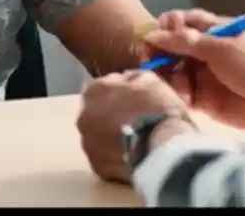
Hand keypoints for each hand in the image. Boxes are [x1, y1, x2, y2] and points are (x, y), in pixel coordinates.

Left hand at [76, 70, 192, 183]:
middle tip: (135, 120)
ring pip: (99, 138)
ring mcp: (88, 144)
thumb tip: (127, 80)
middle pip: (97, 113)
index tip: (134, 99)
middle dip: (112, 115)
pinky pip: (107, 159)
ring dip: (112, 137)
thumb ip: (132, 78)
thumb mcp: (150, 80)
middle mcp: (83, 117)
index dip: (120, 93)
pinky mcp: (97, 167)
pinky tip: (134, 156)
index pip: (103, 87)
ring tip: (136, 140)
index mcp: (94, 91)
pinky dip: (117, 157)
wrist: (161, 149)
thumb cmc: (156, 109)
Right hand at [144, 8, 244, 130]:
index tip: (153, 36)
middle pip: (172, 48)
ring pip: (173, 72)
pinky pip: (181, 93)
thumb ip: (185, 42)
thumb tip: (154, 34)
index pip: (182, 23)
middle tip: (150, 61)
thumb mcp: (219, 47)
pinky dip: (178, 94)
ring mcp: (204, 75)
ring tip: (176, 84)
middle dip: (159, 53)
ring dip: (169, 76)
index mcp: (213, 31)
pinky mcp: (204, 99)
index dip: (166, 27)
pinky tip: (184, 97)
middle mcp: (206, 51)